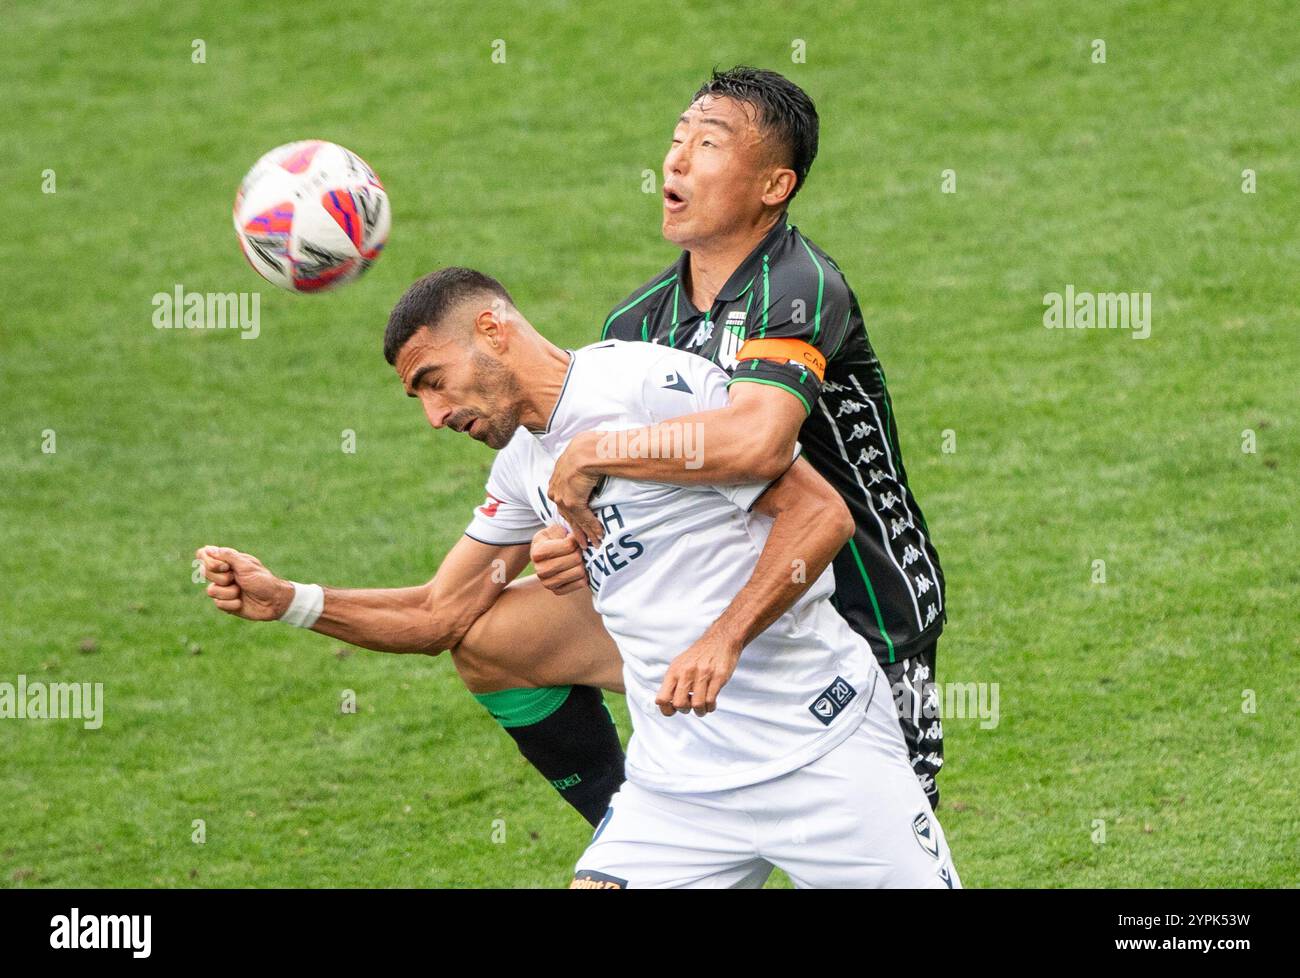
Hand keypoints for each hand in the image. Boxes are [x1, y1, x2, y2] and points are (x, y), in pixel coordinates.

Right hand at [195, 545, 293, 620]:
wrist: (274, 602)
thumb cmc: (263, 581)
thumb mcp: (246, 566)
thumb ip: (228, 556)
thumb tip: (209, 549)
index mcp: (228, 561)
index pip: (204, 554)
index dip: (209, 561)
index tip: (225, 566)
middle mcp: (223, 573)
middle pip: (204, 572)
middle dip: (222, 578)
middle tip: (236, 579)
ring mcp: (223, 588)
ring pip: (210, 590)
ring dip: (229, 592)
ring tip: (241, 592)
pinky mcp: (225, 603)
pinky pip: (218, 603)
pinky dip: (232, 603)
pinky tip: (241, 602)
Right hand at [530, 525, 587, 594]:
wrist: (545, 555)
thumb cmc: (552, 540)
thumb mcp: (556, 530)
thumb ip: (567, 531)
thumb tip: (581, 537)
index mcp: (538, 552)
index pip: (569, 545)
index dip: (575, 540)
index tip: (572, 539)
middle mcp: (540, 570)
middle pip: (575, 559)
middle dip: (580, 552)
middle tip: (577, 550)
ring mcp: (548, 583)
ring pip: (579, 572)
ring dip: (583, 564)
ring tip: (578, 559)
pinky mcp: (557, 591)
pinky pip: (580, 583)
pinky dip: (584, 576)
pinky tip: (578, 569)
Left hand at [547, 431, 603, 547]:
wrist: (588, 450)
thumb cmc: (588, 447)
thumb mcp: (579, 455)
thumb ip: (580, 464)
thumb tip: (588, 463)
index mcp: (556, 477)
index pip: (563, 499)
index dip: (570, 512)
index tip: (576, 521)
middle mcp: (556, 489)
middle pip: (566, 514)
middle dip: (575, 529)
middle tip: (582, 541)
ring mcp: (563, 497)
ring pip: (575, 520)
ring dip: (585, 533)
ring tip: (593, 543)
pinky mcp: (573, 503)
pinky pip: (584, 519)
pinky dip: (592, 529)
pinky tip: (599, 536)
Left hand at [655, 631, 741, 716]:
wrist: (720, 640)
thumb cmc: (699, 655)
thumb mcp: (680, 664)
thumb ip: (672, 682)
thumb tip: (665, 703)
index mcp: (674, 671)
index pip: (662, 698)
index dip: (666, 709)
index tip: (674, 710)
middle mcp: (686, 672)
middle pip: (679, 704)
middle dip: (685, 710)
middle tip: (690, 706)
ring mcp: (703, 674)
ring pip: (697, 705)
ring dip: (700, 711)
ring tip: (703, 707)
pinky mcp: (718, 677)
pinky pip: (711, 700)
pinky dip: (710, 707)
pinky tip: (711, 703)